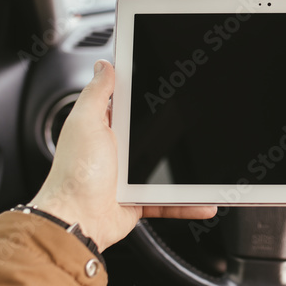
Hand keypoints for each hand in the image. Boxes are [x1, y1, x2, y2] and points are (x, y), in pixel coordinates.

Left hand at [29, 60, 216, 250]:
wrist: (76, 220)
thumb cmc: (75, 173)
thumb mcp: (85, 122)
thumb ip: (97, 94)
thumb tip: (105, 65)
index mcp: (105, 128)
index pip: (131, 105)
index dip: (149, 94)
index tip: (174, 85)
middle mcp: (118, 151)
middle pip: (155, 136)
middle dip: (178, 133)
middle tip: (202, 124)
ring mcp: (130, 178)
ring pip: (167, 170)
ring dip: (189, 172)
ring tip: (210, 166)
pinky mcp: (140, 201)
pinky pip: (170, 201)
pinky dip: (188, 203)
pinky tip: (205, 202)